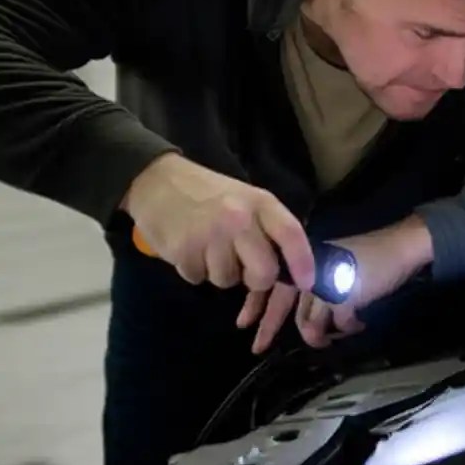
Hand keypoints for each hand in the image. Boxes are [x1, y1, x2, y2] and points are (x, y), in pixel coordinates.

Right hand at [122, 153, 315, 292]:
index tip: (307, 283)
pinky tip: (190, 248)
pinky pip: (199, 279)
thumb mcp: (246, 199)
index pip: (291, 234)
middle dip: (257, 280)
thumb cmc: (209, 194)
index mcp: (260, 202)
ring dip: (220, 272)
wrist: (157, 181)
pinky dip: (196, 270)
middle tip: (244, 268)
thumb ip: (267, 228)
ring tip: (209, 247)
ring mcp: (209, 235)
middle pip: (264, 272)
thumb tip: (290, 267)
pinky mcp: (183, 250)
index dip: (303, 262)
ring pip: (229, 281)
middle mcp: (238, 218)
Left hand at [238, 215, 433, 353]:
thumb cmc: (370, 256)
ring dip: (320, 336)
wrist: (398, 247)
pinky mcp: (343, 297)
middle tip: (258, 348)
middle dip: (269, 329)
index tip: (243, 323)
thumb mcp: (334, 265)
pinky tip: (357, 323)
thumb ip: (314, 283)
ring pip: (309, 323)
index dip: (256, 304)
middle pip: (283, 305)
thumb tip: (301, 311)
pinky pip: (338, 325)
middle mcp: (309, 271)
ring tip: (331, 338)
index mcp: (305, 260)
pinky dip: (348, 328)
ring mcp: (324, 284)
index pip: (272, 283)